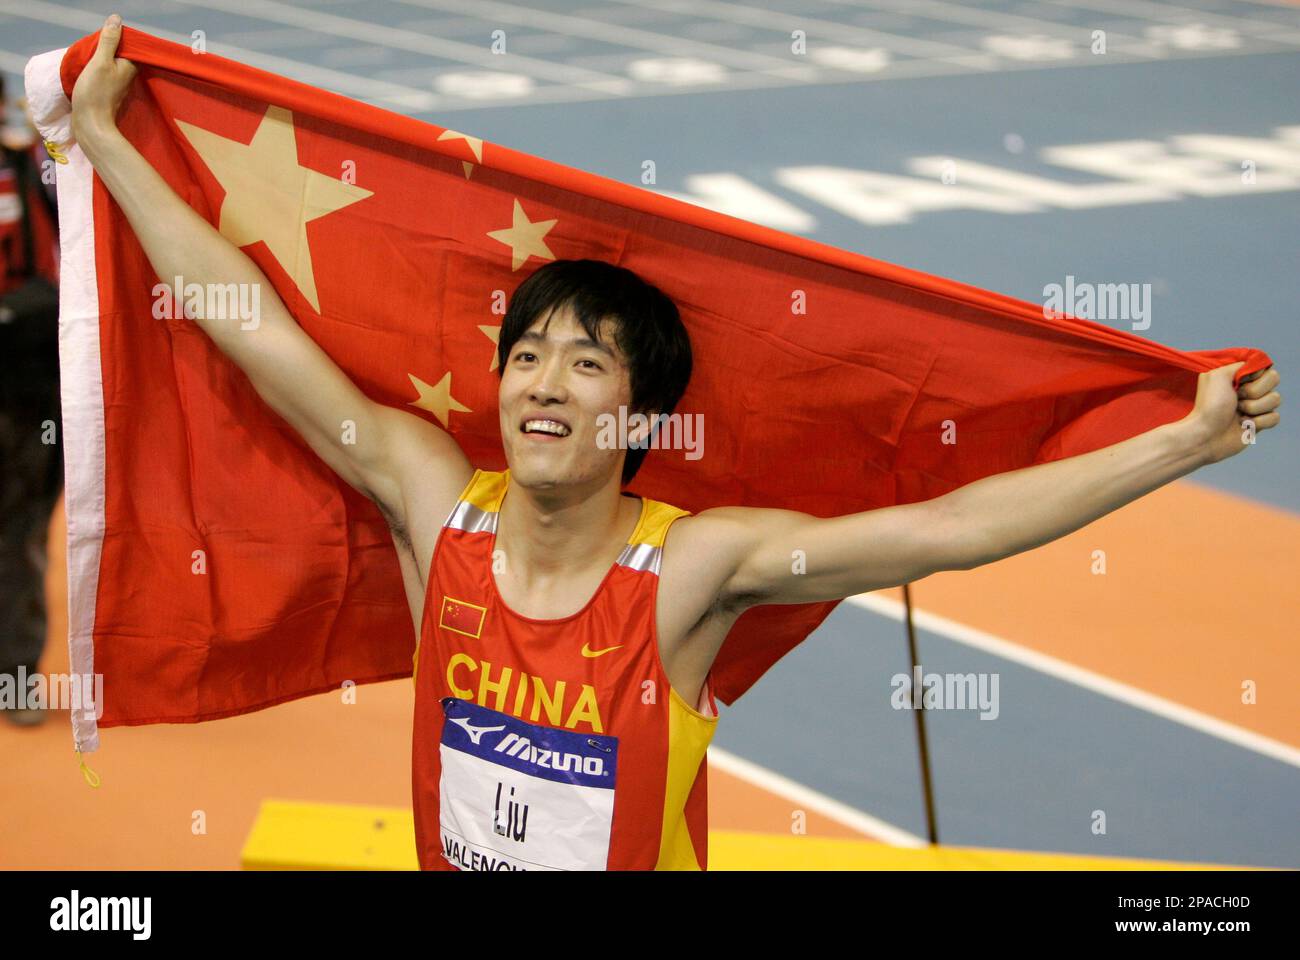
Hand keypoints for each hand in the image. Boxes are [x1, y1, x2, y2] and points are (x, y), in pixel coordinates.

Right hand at [70, 14, 136, 145]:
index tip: (104, 36)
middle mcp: (128, 76)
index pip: (129, 44)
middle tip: (94, 46)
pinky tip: (89, 71)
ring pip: (112, 64)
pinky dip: (97, 69)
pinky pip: (105, 74)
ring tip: (90, 57)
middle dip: (108, 47)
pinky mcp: (109, 93)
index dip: (117, 37)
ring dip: (101, 58)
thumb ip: (109, 41)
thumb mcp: (100, 61)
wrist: (91, 125)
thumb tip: (116, 20)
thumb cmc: (96, 93)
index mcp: (130, 67)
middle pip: (120, 54)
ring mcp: (118, 85)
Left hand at [1182, 362, 1281, 464]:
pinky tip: (1242, 425)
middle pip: (1274, 380)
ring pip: (1275, 399)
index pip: (1264, 367)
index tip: (1238, 383)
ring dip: (1254, 407)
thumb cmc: (1209, 405)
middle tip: (1236, 399)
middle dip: (1255, 391)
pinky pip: (1275, 417)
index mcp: (1239, 377)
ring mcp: (1256, 406)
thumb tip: (1255, 366)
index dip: (1254, 376)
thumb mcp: (1217, 375)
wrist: (1206, 435)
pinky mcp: (1260, 423)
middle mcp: (1249, 389)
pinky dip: (1259, 422)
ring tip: (1237, 414)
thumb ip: (1238, 365)